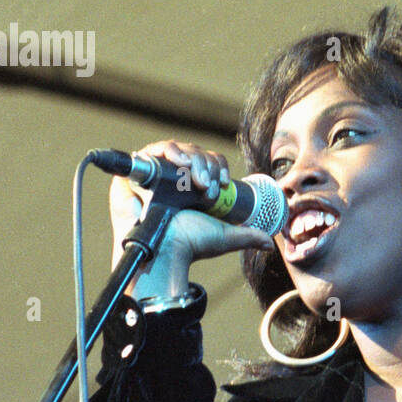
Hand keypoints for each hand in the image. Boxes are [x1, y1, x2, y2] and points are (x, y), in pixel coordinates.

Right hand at [110, 139, 276, 294]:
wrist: (168, 251)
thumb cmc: (191, 245)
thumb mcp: (224, 236)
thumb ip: (248, 235)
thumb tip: (270, 243)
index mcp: (190, 188)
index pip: (207, 163)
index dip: (218, 167)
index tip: (223, 184)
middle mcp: (171, 179)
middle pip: (194, 153)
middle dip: (207, 165)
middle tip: (209, 188)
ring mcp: (151, 175)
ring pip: (177, 150)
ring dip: (193, 160)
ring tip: (198, 182)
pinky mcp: (132, 174)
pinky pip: (152, 151)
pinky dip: (169, 151)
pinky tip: (180, 162)